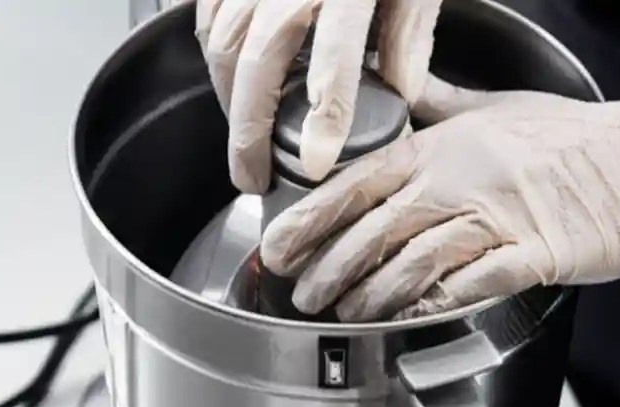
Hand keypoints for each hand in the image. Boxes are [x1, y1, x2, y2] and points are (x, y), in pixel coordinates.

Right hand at [195, 0, 441, 193]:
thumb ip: (410, 34)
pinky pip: (209, 15)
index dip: (326, 118)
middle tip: (252, 177)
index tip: (316, 166)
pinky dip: (214, 54)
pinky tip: (230, 83)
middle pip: (257, 63)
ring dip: (228, 98)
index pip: (336, 61)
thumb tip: (399, 93)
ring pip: (223, 41)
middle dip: (249, 130)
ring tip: (245, 139)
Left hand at [260, 77, 619, 320]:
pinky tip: (408, 324)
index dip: (310, 220)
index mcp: (444, 146)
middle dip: (329, 269)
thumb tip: (398, 89)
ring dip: (373, 295)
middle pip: (374, 229)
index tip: (277, 247)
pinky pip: (474, 284)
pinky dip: (435, 306)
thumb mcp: (494, 109)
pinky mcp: (536, 253)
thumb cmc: (572, 136)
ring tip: (345, 316)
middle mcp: (463, 179)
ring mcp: (500, 217)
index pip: (358, 182)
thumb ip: (438, 108)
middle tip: (300, 296)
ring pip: (415, 262)